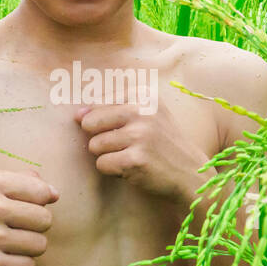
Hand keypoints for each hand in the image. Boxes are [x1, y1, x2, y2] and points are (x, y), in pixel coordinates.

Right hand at [0, 169, 57, 265]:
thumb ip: (20, 182)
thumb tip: (54, 193)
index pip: (42, 192)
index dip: (38, 204)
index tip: (21, 210)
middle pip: (46, 220)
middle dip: (34, 228)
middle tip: (12, 230)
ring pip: (40, 245)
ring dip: (27, 248)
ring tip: (5, 245)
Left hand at [73, 77, 209, 203]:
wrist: (190, 171)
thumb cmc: (161, 142)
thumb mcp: (147, 113)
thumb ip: (111, 108)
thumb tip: (76, 115)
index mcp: (142, 93)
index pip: (96, 102)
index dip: (102, 121)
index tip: (126, 129)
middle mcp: (142, 110)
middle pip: (90, 122)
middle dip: (100, 138)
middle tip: (124, 145)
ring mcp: (140, 135)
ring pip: (94, 146)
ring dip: (108, 156)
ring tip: (131, 156)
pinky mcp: (136, 159)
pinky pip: (102, 164)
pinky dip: (113, 171)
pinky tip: (133, 168)